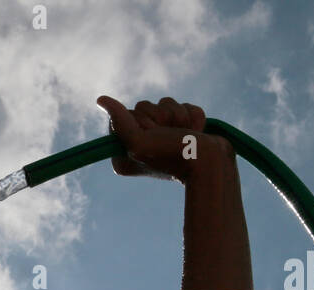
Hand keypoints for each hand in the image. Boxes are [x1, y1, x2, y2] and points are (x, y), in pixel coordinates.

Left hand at [96, 95, 229, 182]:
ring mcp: (165, 134)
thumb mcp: (139, 142)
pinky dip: (193, 116)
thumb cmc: (174, 157)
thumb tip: (101, 99)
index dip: (142, 121)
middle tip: (172, 136)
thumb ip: (119, 122)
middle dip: (162, 117)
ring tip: (186, 134)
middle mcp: (143, 142)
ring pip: (166, 103)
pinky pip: (184, 105)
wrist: (213, 165)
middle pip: (144, 106)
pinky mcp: (184, 127)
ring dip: (179, 116)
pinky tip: (196, 131)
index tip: (152, 136)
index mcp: (124, 152)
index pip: (124, 115)